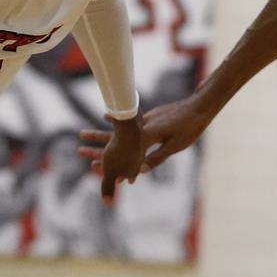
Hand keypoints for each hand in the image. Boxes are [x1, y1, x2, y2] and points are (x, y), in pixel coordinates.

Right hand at [81, 94, 214, 175]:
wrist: (199, 105)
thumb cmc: (190, 128)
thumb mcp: (176, 145)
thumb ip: (157, 157)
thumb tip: (140, 171)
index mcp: (147, 136)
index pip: (123, 152)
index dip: (109, 162)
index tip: (93, 168)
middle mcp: (142, 127)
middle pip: (114, 139)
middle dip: (95, 146)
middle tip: (77, 149)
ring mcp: (144, 120)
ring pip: (118, 130)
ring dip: (100, 133)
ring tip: (83, 133)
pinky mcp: (150, 117)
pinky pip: (128, 123)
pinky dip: (116, 122)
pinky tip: (104, 117)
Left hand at [87, 116, 144, 204]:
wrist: (130, 126)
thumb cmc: (119, 151)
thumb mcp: (110, 172)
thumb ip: (108, 187)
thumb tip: (107, 205)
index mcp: (134, 167)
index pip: (123, 176)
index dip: (113, 177)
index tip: (109, 178)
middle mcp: (137, 154)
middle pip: (114, 158)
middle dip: (96, 156)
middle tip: (80, 151)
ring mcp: (136, 140)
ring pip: (112, 140)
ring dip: (94, 137)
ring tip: (81, 133)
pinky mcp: (134, 126)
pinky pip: (120, 126)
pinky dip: (112, 123)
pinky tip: (104, 116)